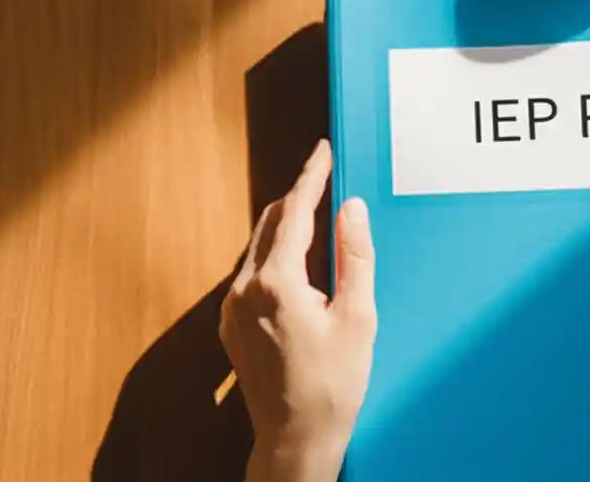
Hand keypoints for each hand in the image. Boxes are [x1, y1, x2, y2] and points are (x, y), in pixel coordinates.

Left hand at [220, 140, 377, 481]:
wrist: (295, 438)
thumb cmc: (334, 384)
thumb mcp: (358, 316)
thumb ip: (355, 255)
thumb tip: (350, 208)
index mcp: (277, 282)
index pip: (295, 212)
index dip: (312, 176)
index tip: (322, 151)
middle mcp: (245, 289)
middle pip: (270, 223)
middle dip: (298, 197)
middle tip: (324, 178)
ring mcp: (232, 309)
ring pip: (257, 248)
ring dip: (286, 227)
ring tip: (317, 218)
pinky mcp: (231, 327)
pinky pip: (251, 275)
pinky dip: (274, 257)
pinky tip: (297, 265)